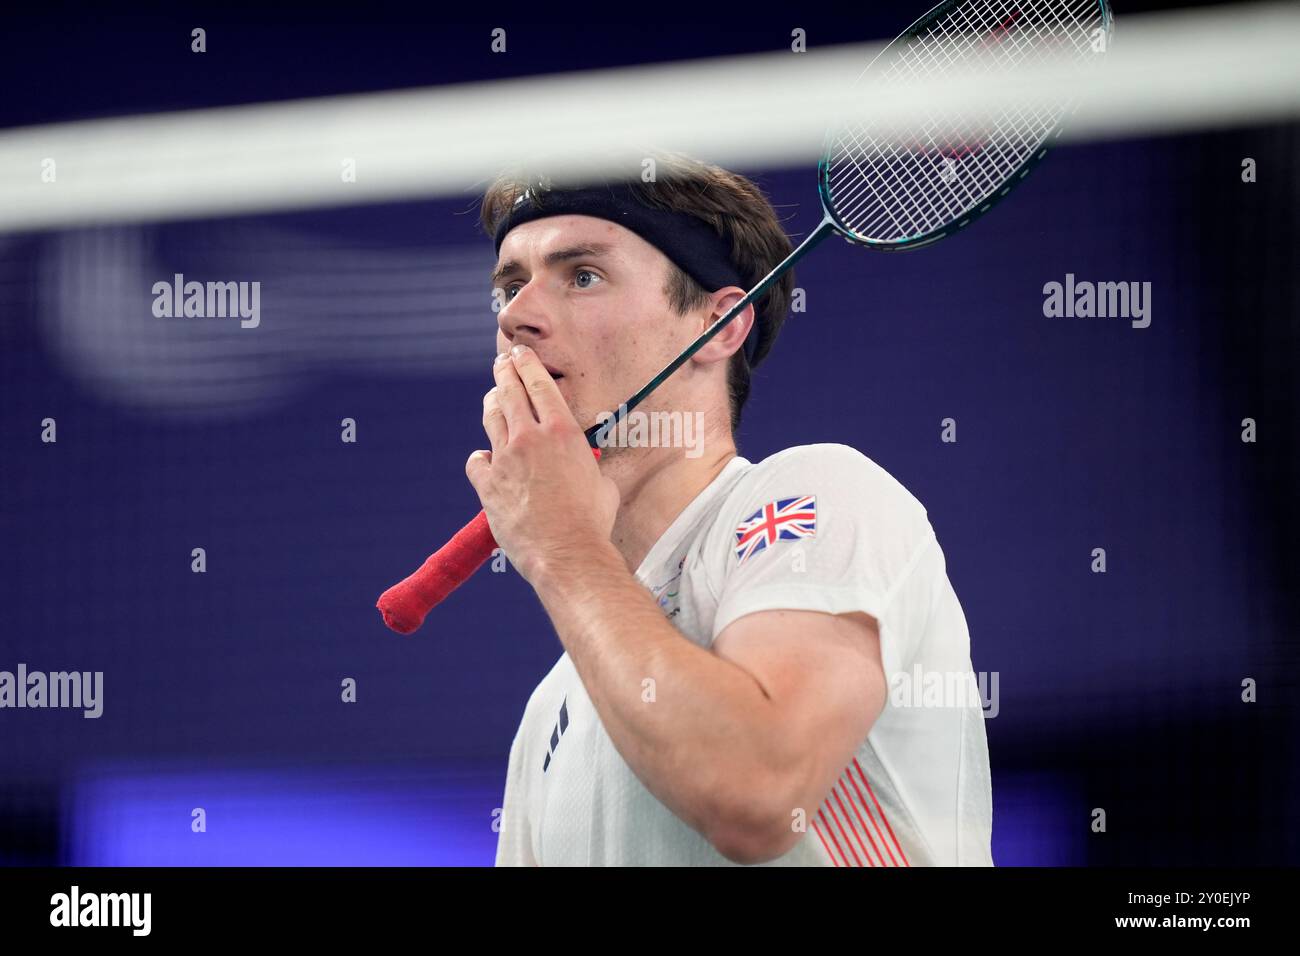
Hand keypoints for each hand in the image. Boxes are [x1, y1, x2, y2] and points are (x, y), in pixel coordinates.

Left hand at [466, 344, 620, 585]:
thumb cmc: (592, 521)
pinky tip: (484, 459)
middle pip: (509, 392)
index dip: (526, 363)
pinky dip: (481, 458)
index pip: (538, 383)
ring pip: (491, 419)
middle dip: (503, 372)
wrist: (568, 553)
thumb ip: (588, 465)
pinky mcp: (488, 485)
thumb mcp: (602, 482)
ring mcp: (505, 460)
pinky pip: (477, 461)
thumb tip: (590, 467)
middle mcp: (530, 438)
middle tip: (501, 362)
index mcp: (562, 431)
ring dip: (492, 404)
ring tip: (493, 398)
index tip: (519, 352)